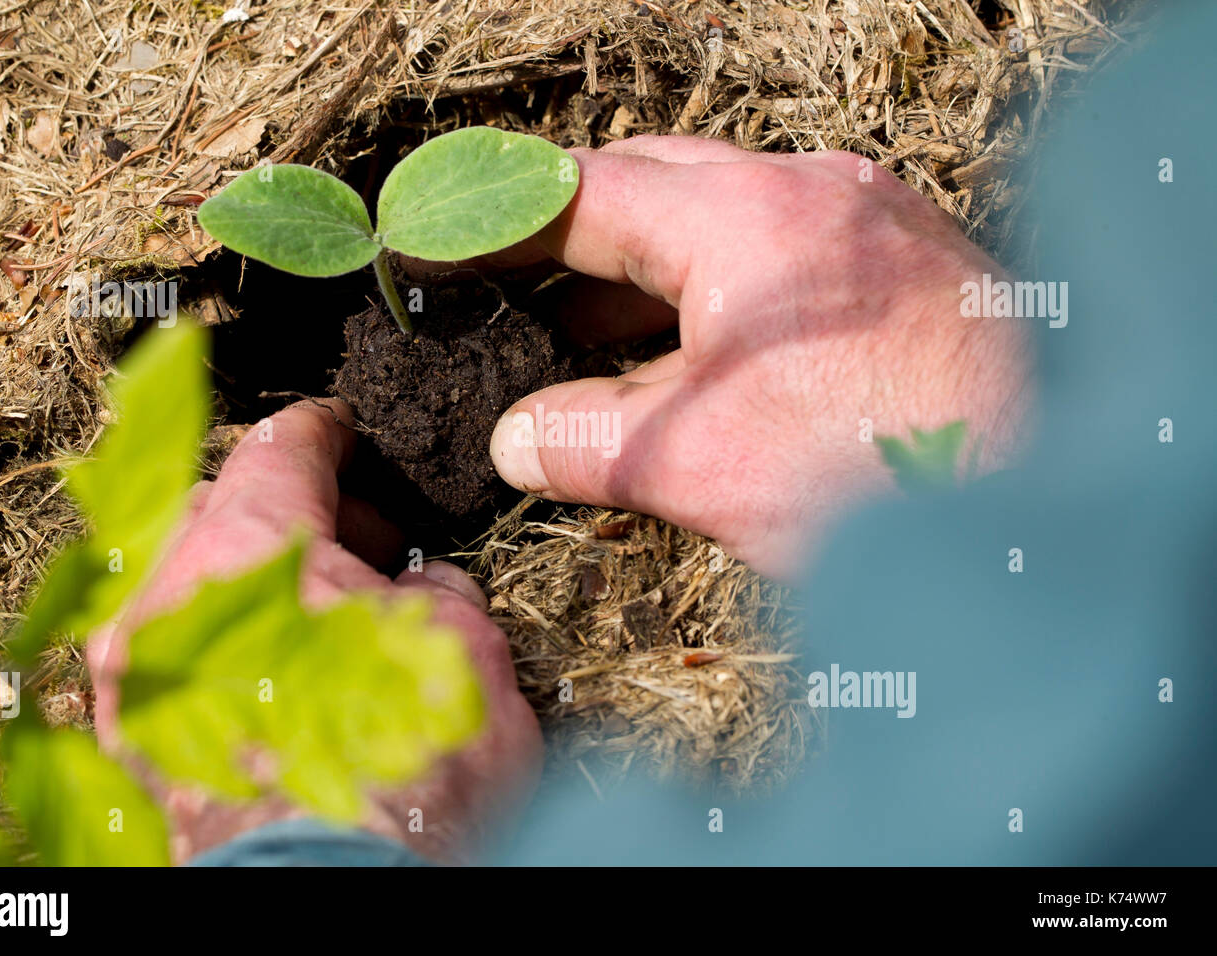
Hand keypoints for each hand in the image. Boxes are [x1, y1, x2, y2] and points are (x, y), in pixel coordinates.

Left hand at [87, 400, 541, 863]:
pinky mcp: (130, 739)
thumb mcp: (464, 645)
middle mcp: (167, 597)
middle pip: (221, 508)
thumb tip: (414, 583)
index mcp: (247, 547)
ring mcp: (133, 673)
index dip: (324, 432)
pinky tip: (282, 668)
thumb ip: (431, 583)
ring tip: (325, 614)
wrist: (342, 888)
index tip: (340, 432)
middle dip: (294, 513)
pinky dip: (222, 638)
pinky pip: (169, 650)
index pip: (280, 449)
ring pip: (188, 579)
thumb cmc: (406, 777)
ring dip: (255, 577)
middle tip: (363, 544)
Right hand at [487, 136, 1031, 576]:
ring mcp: (867, 224)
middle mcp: (812, 193)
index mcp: (746, 217)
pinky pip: (778, 260)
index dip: (494, 220)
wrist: (1054, 501)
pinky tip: (684, 357)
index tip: (435, 239)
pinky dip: (713, 299)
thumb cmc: (884, 470)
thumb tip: (510, 437)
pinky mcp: (904, 270)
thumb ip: (581, 439)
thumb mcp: (698, 462)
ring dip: (641, 275)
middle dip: (566, 238)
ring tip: (574, 335)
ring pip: (719, 225)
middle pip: (652, 187)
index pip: (583, 193)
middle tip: (502, 287)